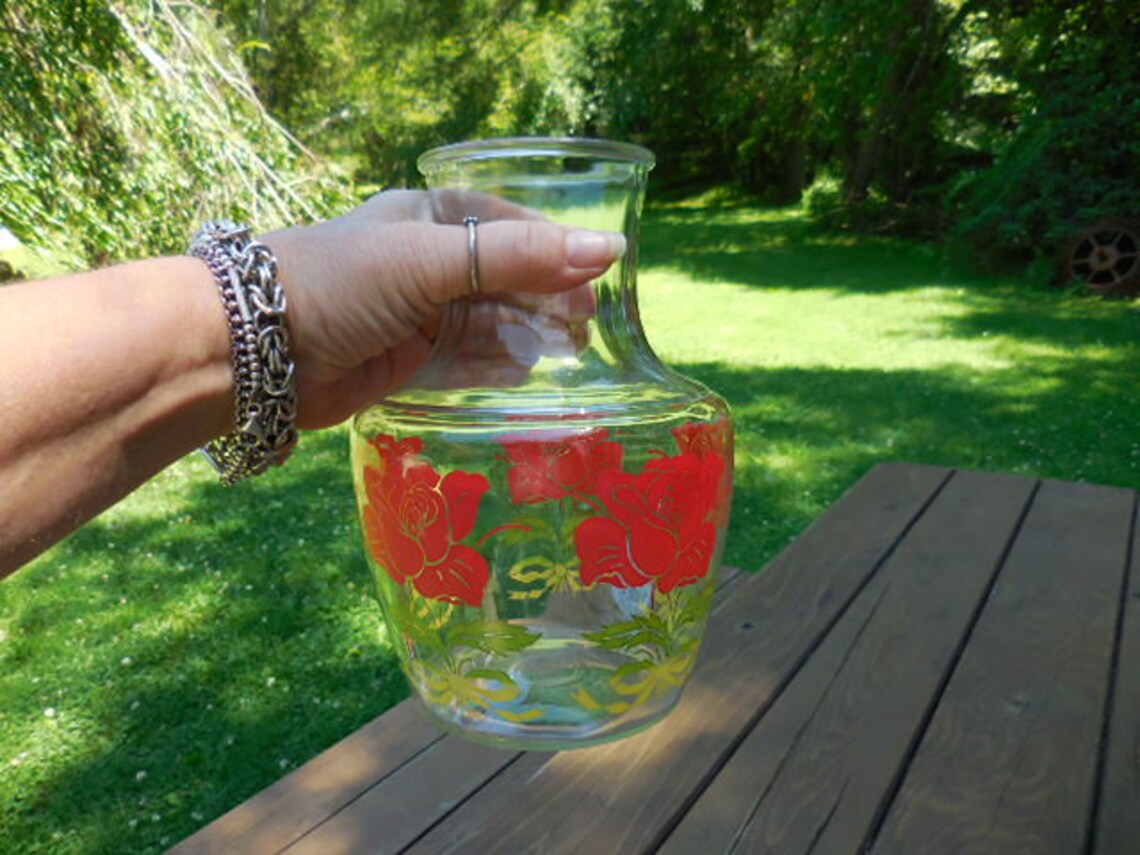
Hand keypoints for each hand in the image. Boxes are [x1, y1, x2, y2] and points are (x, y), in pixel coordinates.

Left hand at [261, 190, 623, 428]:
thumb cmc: (343, 281)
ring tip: (568, 354)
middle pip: (508, 280)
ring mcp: (423, 315)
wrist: (260, 348)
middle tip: (587, 327)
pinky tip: (526, 373)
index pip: (513, 227)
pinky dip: (498, 367)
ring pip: (494, 324)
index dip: (558, 251)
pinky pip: (470, 363)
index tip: (601, 276)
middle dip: (549, 300)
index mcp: (432, 218)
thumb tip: (608, 249)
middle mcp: (431, 263)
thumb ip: (519, 258)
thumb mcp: (433, 259)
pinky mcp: (412, 361)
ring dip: (529, 337)